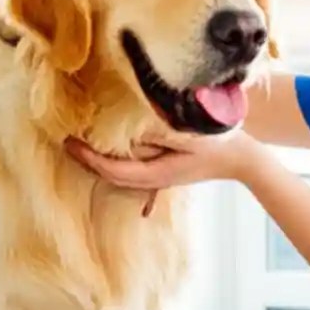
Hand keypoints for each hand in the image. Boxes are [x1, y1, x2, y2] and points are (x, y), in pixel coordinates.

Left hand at [65, 130, 261, 190]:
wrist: (242, 158)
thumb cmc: (218, 144)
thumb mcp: (189, 134)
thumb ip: (159, 133)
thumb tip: (131, 130)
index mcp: (157, 173)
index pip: (112, 169)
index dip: (88, 158)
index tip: (70, 143)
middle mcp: (154, 179)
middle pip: (111, 177)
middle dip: (87, 163)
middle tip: (67, 143)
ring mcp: (159, 178)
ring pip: (120, 176)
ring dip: (99, 163)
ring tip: (81, 147)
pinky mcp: (164, 171)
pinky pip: (132, 170)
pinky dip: (115, 163)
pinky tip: (107, 156)